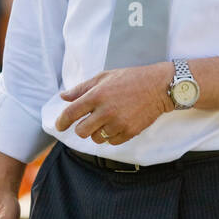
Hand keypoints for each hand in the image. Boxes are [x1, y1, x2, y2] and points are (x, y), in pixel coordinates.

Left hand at [54, 62, 172, 145]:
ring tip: (107, 121)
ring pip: (96, 138)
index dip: (61, 122)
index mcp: (97, 95)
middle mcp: (106, 111)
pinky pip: (112, 142)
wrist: (159, 86)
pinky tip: (118, 125)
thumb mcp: (104, 77)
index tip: (60, 126)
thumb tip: (63, 97)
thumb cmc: (130, 79)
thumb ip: (82, 88)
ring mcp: (118, 123)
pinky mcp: (129, 132)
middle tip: (88, 122)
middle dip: (81, 128)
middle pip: (81, 131)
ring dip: (97, 132)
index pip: (71, 114)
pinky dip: (111, 136)